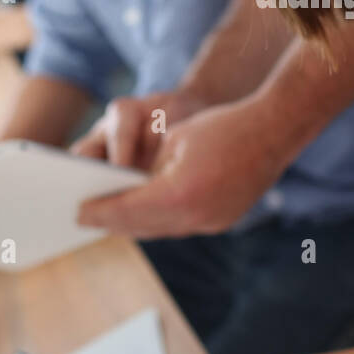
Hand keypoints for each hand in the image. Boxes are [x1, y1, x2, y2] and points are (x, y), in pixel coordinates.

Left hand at [76, 99, 285, 237]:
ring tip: (111, 218)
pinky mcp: (223, 220)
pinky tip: (146, 212)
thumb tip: (125, 189)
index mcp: (179, 192)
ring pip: (163, 230)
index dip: (100, 211)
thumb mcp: (175, 140)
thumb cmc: (223, 124)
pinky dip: (160, 220)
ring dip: (136, 224)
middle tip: (86, 218)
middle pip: (143, 226)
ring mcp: (213, 222)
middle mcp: (196, 215)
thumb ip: (147, 169)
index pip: (128, 209)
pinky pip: (182, 225)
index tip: (78, 213)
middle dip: (113, 222)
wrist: (275, 129)